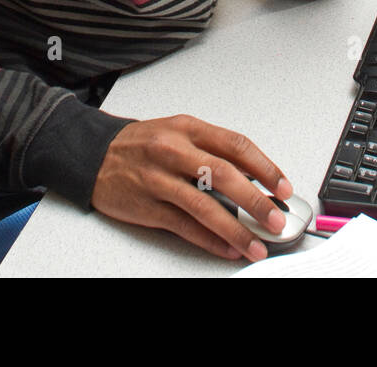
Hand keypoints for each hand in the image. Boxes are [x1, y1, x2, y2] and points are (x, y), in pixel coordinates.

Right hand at [91, 115, 292, 261]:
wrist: (93, 154)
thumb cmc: (141, 144)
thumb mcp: (178, 132)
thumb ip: (212, 150)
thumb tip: (253, 176)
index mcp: (189, 128)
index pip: (236, 145)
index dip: (265, 167)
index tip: (283, 187)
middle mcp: (174, 151)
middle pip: (224, 175)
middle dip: (256, 200)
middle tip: (276, 218)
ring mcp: (159, 179)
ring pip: (204, 206)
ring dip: (235, 228)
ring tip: (256, 243)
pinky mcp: (146, 206)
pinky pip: (183, 226)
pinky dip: (209, 240)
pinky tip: (226, 248)